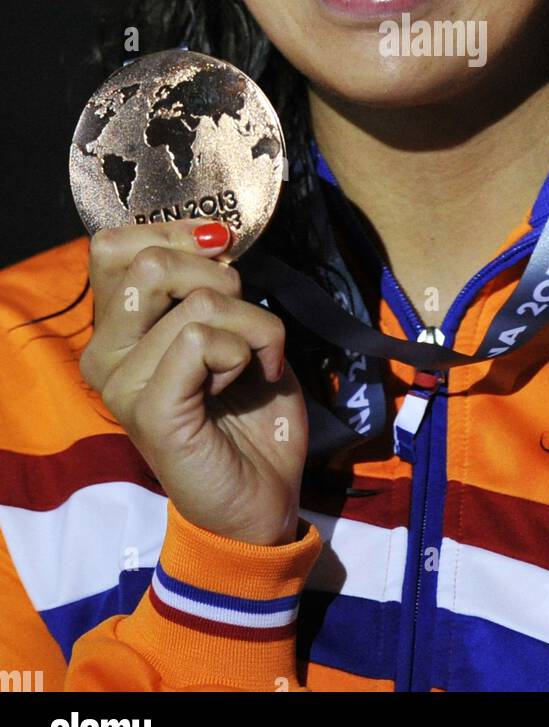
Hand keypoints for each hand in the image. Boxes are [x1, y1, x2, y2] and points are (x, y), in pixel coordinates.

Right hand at [80, 218, 307, 545]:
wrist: (264, 495)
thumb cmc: (250, 411)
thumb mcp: (236, 329)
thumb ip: (211, 285)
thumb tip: (214, 237)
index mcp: (121, 329)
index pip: (114, 247)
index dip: (173, 231)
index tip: (220, 246)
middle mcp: (107, 354)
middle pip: (149, 262)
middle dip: (221, 279)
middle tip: (245, 323)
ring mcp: (122, 385)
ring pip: (195, 303)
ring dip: (252, 325)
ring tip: (255, 364)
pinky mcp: (150, 411)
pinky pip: (200, 342)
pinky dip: (244, 351)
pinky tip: (247, 383)